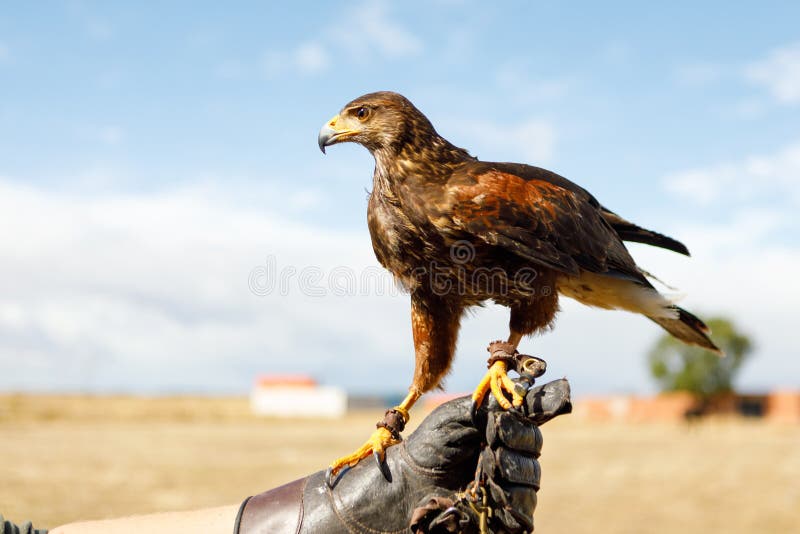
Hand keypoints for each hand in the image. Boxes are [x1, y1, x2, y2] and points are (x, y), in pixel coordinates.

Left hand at [235, 378, 570, 532]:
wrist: (400, 489)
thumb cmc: (424, 448)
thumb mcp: (455, 416)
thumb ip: (491, 405)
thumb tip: (523, 393)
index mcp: (495, 431)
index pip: (530, 423)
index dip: (530, 420)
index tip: (515, 420)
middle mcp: (503, 457)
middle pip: (534, 452)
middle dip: (516, 448)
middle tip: (490, 448)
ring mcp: (502, 489)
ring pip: (531, 484)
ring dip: (512, 477)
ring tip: (485, 475)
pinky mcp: (498, 518)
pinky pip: (522, 517)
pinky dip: (510, 507)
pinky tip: (489, 500)